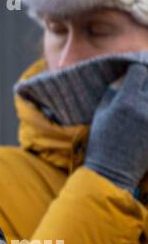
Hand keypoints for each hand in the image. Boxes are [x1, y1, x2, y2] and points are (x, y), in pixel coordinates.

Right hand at [84, 62, 147, 193]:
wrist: (113, 172)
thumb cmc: (102, 142)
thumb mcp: (101, 113)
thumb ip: (113, 92)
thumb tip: (124, 78)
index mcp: (127, 101)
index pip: (139, 72)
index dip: (136, 71)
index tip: (133, 75)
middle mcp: (145, 108)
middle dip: (146, 83)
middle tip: (139, 89)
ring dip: (147, 98)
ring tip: (140, 105)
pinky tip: (142, 118)